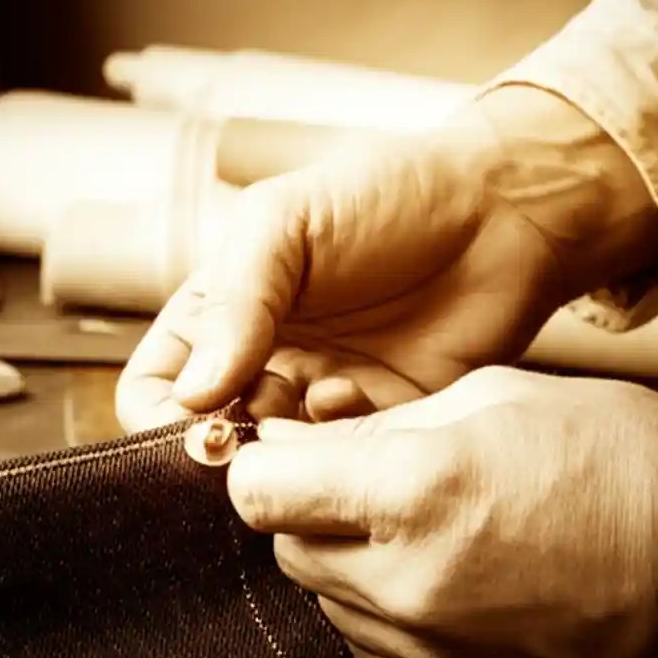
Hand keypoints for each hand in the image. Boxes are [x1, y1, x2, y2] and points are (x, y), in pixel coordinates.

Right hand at [115, 87, 657, 432]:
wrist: (501, 211)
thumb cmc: (388, 195)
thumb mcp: (284, 223)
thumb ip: (234, 301)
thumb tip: (193, 392)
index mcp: (224, 311)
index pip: (158, 381)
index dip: (156, 411)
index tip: (181, 421)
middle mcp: (265, 360)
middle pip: (208, 433)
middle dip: (217, 442)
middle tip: (244, 427)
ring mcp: (320, 395)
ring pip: (271, 457)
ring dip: (278, 446)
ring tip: (305, 401)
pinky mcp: (380, 422)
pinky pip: (340, 462)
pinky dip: (337, 444)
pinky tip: (353, 394)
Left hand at [227, 366, 657, 657]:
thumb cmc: (610, 456)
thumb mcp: (488, 398)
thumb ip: (376, 426)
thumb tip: (297, 442)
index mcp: (413, 490)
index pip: (259, 490)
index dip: (264, 461)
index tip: (290, 448)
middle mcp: (406, 580)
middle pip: (285, 546)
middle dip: (304, 506)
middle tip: (360, 476)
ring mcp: (428, 642)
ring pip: (325, 595)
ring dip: (342, 554)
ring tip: (413, 519)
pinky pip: (369, 637)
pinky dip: (380, 601)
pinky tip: (433, 565)